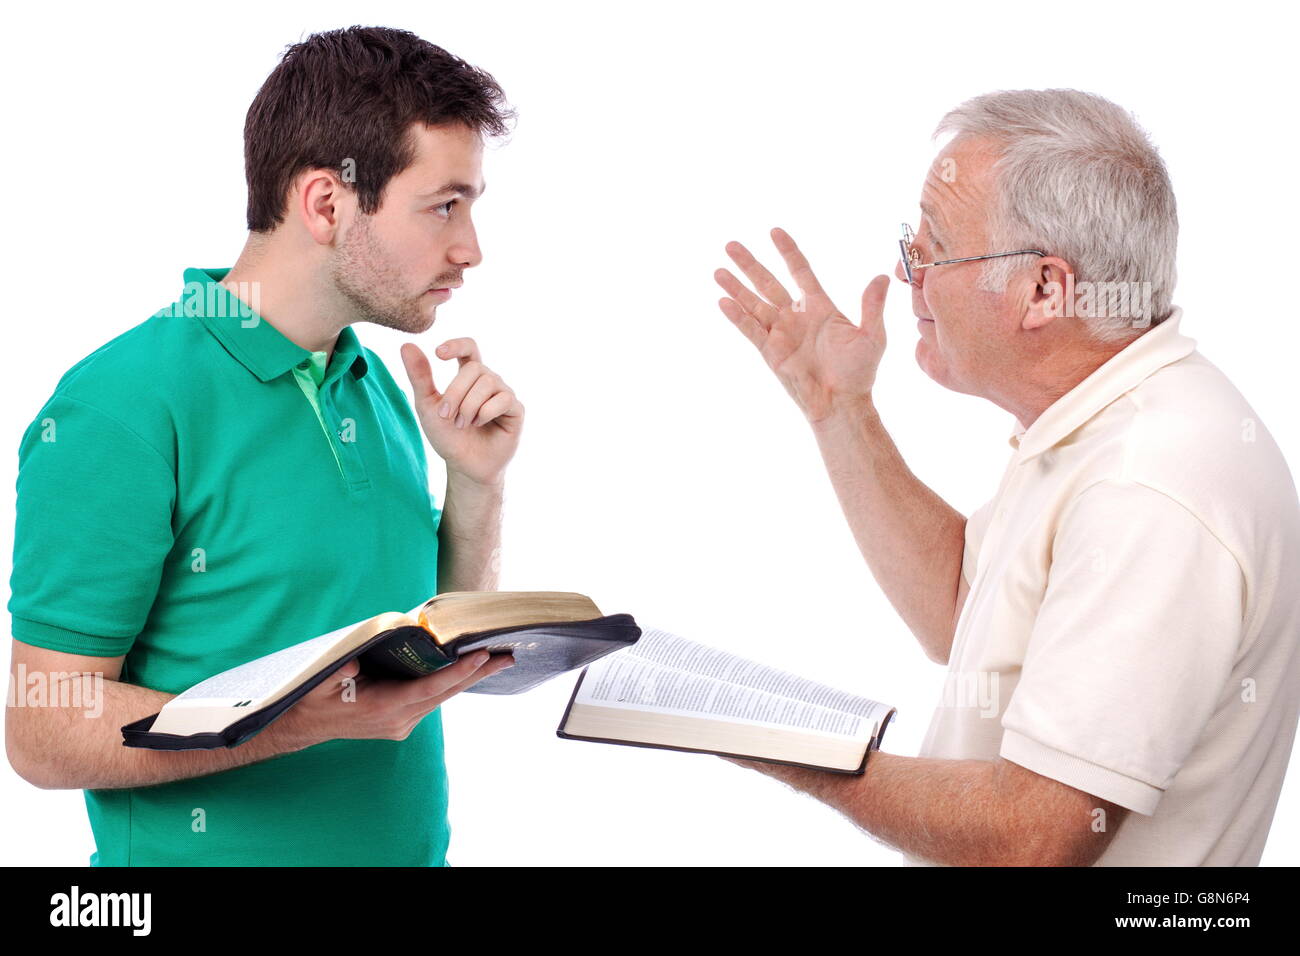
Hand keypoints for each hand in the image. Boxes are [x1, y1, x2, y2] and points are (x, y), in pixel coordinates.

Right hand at [278, 651, 516, 746]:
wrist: (305, 726)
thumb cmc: (314, 699)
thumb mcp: (322, 681)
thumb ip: (342, 669)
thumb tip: (359, 659)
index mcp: (384, 708)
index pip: (429, 688)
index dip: (457, 672)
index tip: (482, 656)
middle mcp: (399, 719)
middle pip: (446, 693)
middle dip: (478, 673)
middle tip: (508, 656)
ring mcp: (402, 724)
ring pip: (441, 697)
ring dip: (468, 678)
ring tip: (496, 659)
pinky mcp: (402, 722)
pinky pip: (431, 699)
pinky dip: (449, 683)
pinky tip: (466, 669)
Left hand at [401, 338, 523, 486]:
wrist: (464, 466)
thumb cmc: (448, 436)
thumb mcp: (427, 406)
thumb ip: (419, 376)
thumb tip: (406, 345)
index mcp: (468, 377)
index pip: (469, 348)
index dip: (457, 345)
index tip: (438, 354)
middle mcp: (489, 382)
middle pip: (475, 368)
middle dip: (456, 392)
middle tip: (446, 415)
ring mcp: (504, 394)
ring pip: (488, 382)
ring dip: (469, 406)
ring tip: (462, 424)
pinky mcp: (516, 410)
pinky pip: (503, 399)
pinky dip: (485, 413)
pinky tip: (479, 424)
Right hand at [715, 227, 889, 424]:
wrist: (842, 402)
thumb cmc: (859, 372)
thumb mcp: (872, 336)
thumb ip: (872, 306)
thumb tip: (882, 277)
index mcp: (819, 307)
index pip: (799, 271)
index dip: (787, 251)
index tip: (774, 231)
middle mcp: (796, 316)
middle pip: (768, 282)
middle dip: (750, 264)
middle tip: (730, 245)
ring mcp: (781, 333)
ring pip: (753, 303)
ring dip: (736, 287)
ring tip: (718, 270)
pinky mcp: (770, 352)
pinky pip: (751, 330)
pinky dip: (737, 316)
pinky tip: (723, 301)